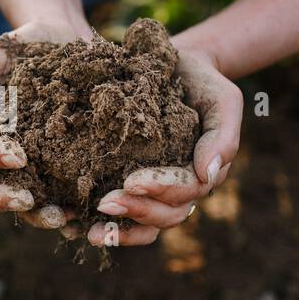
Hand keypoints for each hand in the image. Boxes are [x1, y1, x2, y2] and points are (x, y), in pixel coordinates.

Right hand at [0, 20, 92, 232]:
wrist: (65, 38)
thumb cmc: (21, 48)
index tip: (17, 156)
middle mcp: (10, 161)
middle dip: (9, 201)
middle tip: (30, 201)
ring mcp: (41, 168)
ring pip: (33, 206)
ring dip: (44, 215)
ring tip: (65, 216)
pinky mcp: (72, 168)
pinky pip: (71, 198)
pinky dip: (80, 212)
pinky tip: (93, 213)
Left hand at [82, 45, 242, 246]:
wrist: (177, 67)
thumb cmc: (202, 83)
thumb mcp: (222, 100)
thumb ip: (222, 137)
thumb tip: (207, 175)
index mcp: (203, 173)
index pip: (186, 191)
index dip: (160, 189)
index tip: (131, 181)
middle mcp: (181, 189)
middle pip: (166, 215)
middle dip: (136, 211)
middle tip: (104, 203)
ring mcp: (157, 191)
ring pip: (146, 225)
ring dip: (119, 231)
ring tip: (90, 232)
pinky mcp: (131, 185)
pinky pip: (123, 217)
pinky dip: (104, 226)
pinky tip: (76, 227)